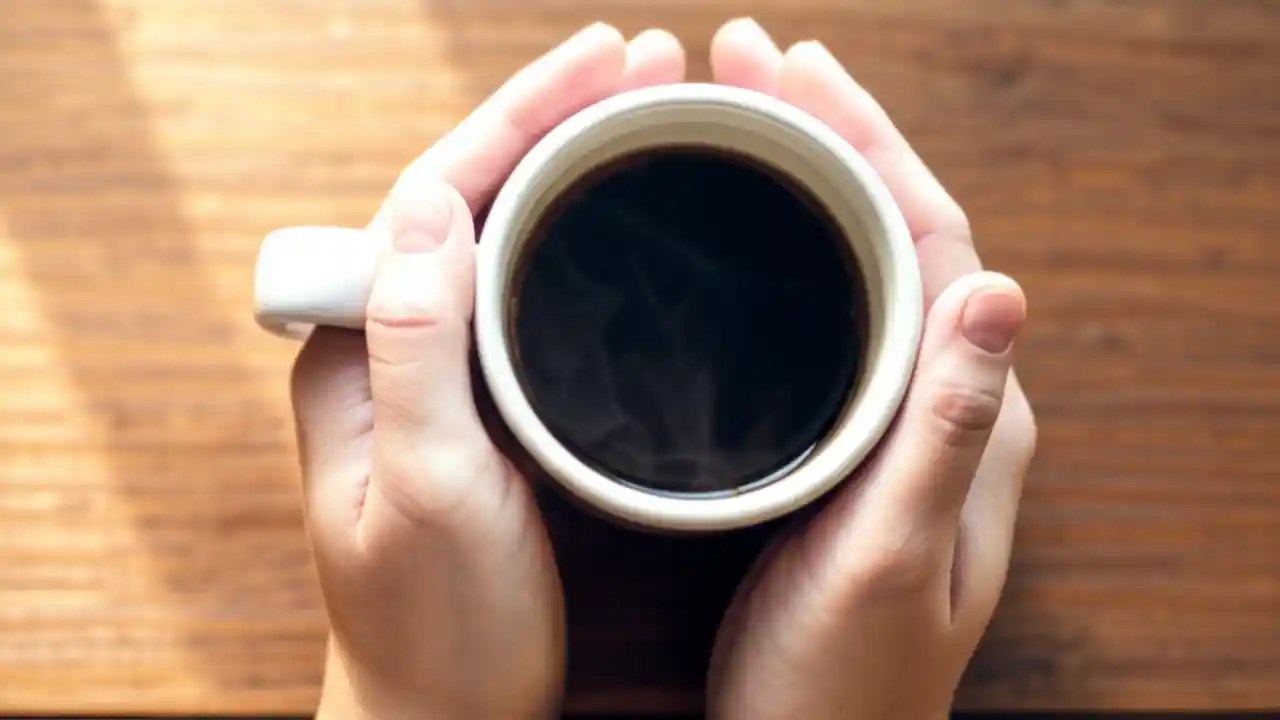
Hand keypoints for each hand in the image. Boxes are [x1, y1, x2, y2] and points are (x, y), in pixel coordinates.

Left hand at [289, 24, 684, 718]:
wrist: (444, 716)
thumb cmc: (433, 626)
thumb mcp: (424, 490)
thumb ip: (414, 349)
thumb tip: (421, 199)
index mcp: (361, 354)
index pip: (434, 197)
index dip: (519, 118)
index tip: (605, 62)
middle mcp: (394, 347)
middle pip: (472, 198)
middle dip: (556, 121)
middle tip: (648, 68)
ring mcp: (442, 374)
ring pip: (505, 238)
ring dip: (572, 167)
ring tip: (647, 115)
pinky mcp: (487, 407)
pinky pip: (529, 295)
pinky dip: (582, 242)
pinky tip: (629, 223)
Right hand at [705, 19, 1036, 719]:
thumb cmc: (847, 680)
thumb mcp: (889, 558)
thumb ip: (944, 431)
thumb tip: (998, 285)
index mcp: (971, 414)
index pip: (934, 237)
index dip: (867, 142)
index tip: (791, 67)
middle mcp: (946, 401)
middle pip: (899, 231)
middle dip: (832, 135)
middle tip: (750, 61)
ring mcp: (898, 420)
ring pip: (863, 266)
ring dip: (812, 182)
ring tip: (747, 116)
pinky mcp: (851, 443)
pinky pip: (832, 317)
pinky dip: (791, 252)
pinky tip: (745, 236)